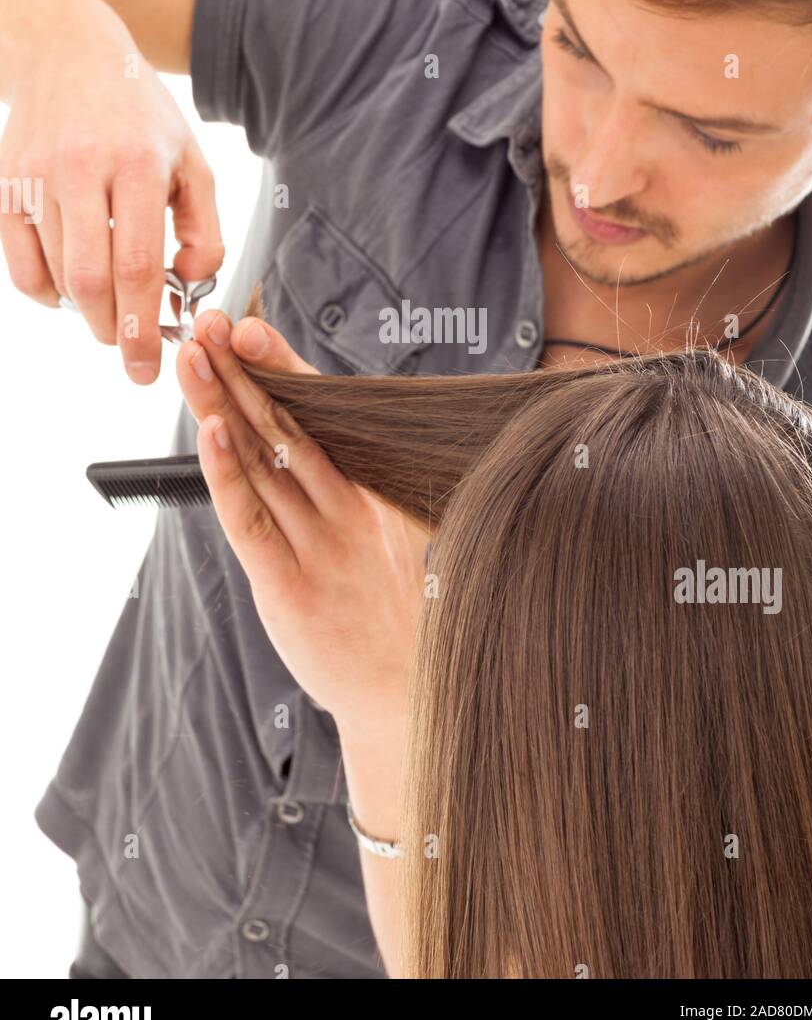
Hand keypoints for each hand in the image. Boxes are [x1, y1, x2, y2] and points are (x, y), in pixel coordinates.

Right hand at [0, 0, 223, 381]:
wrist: (67, 54)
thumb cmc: (140, 118)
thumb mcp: (191, 162)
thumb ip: (206, 230)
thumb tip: (190, 288)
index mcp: (138, 165)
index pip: (139, 265)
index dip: (142, 326)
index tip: (148, 367)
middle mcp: (82, 170)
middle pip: (92, 280)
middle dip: (112, 330)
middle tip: (128, 343)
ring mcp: (36, 178)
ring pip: (58, 278)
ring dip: (86, 311)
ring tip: (108, 302)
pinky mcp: (5, 188)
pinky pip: (21, 268)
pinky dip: (47, 295)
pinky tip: (71, 288)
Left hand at [175, 308, 428, 732]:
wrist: (409, 695)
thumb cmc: (401, 615)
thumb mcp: (400, 538)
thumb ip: (365, 490)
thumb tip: (331, 441)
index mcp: (374, 491)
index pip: (323, 414)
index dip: (284, 367)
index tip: (250, 326)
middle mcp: (348, 509)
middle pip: (286, 423)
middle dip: (244, 370)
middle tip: (208, 323)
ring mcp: (320, 545)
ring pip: (263, 461)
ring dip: (224, 404)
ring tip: (194, 357)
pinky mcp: (289, 586)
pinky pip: (250, 521)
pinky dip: (226, 474)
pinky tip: (209, 432)